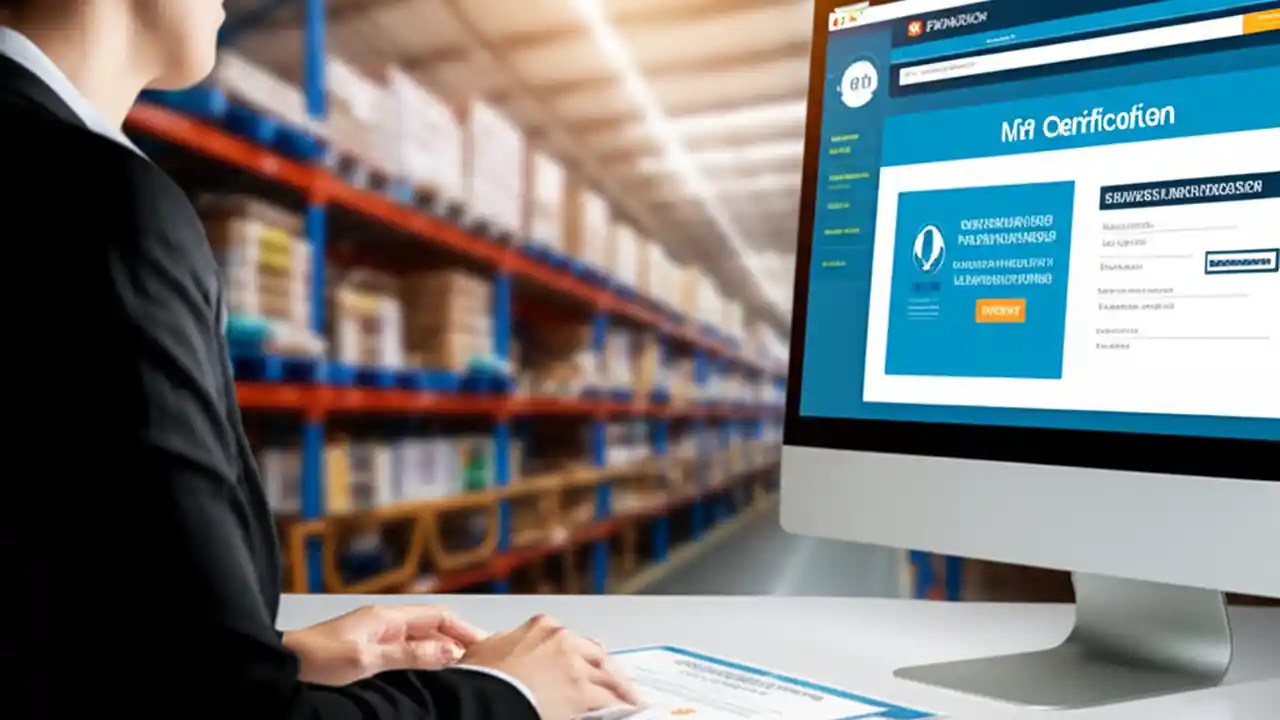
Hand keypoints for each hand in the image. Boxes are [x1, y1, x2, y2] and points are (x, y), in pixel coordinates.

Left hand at [282, 604, 485, 685]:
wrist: (283, 663)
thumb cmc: (317, 658)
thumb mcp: (368, 659)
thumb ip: (410, 655)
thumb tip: (449, 652)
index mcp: (387, 616)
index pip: (438, 616)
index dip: (463, 629)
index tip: (484, 644)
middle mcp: (384, 621)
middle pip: (431, 627)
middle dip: (455, 640)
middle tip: (478, 659)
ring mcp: (375, 634)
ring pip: (418, 638)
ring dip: (439, 650)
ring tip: (459, 667)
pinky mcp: (366, 648)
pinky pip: (404, 649)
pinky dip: (422, 658)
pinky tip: (427, 671)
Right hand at [460, 614, 641, 719]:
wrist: (485, 693)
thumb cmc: (479, 675)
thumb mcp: (486, 649)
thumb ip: (505, 644)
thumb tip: (502, 652)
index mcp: (541, 626)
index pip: (570, 639)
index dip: (582, 653)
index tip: (587, 660)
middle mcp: (563, 641)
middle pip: (596, 655)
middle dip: (608, 669)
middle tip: (619, 681)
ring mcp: (575, 666)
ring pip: (608, 677)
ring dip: (620, 689)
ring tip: (630, 699)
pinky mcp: (582, 692)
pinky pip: (608, 700)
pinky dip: (619, 706)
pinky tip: (626, 710)